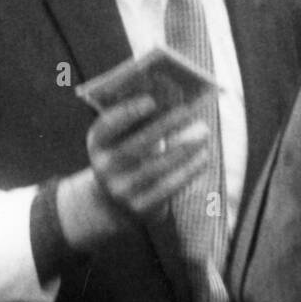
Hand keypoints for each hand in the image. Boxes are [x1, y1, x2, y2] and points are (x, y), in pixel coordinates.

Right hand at [84, 95, 211, 217]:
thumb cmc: (130, 152)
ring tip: (204, 132)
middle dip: (163, 126)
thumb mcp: (125, 135)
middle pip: (136, 146)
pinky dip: (188, 172)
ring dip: (182, 149)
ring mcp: (120, 190)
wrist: (117, 200)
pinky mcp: (139, 207)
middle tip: (188, 111)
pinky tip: (203, 157)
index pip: (107, 126)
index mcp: (97, 143)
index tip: (152, 101)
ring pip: (155, 168)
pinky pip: (167, 188)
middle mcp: (103, 168)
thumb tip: (172, 94)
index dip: (127, 113)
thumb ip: (141, 117)